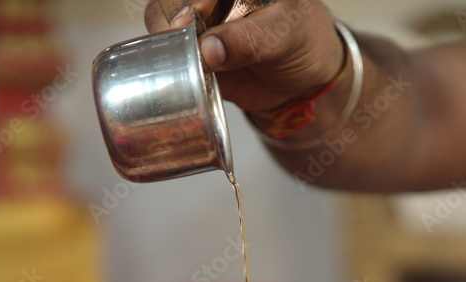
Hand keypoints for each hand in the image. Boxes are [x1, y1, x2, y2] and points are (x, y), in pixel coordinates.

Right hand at [144, 0, 343, 111]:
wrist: (302, 81)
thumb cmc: (302, 42)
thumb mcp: (285, 36)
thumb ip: (248, 40)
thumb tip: (208, 50)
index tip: (191, 17)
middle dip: (171, 15)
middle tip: (181, 37)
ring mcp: (200, 18)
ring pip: (163, 16)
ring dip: (163, 36)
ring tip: (181, 56)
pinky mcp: (193, 49)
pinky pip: (169, 49)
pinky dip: (165, 59)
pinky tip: (174, 68)